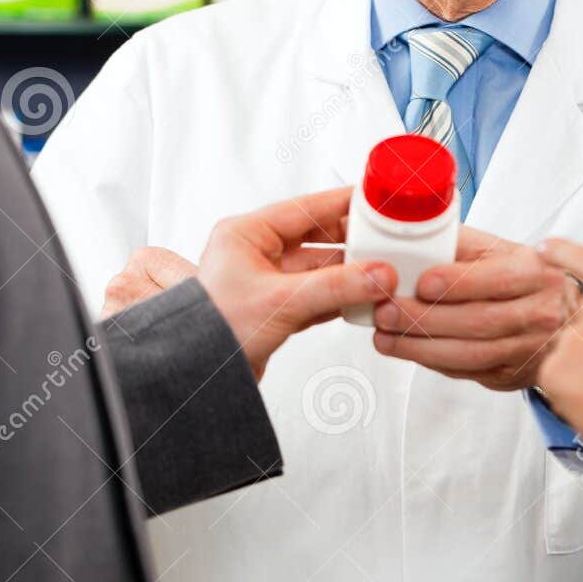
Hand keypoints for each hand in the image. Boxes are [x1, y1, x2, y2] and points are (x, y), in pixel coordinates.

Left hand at [107, 188, 395, 381]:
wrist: (193, 381)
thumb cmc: (211, 333)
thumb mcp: (280, 303)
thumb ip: (334, 287)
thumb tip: (377, 274)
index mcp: (246, 235)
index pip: (306, 208)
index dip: (344, 203)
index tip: (376, 200)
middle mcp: (257, 254)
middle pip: (318, 238)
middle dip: (354, 242)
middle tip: (389, 240)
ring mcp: (269, 282)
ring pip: (322, 269)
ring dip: (352, 273)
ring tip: (384, 272)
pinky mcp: (278, 309)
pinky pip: (319, 294)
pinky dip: (342, 296)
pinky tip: (365, 297)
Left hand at [371, 226, 582, 390]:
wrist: (570, 321)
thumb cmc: (531, 281)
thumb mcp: (509, 252)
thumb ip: (467, 245)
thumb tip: (416, 235)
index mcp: (538, 274)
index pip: (497, 279)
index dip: (457, 283)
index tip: (420, 283)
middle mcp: (539, 314)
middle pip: (477, 321)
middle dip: (423, 319)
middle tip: (385, 312)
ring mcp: (527, 350)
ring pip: (470, 355)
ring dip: (420, 348)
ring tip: (385, 337)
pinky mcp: (512, 376)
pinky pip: (468, 372)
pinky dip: (434, 363)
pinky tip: (410, 351)